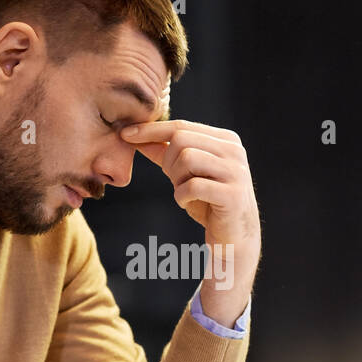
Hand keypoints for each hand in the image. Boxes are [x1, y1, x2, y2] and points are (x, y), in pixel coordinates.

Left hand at [123, 119, 260, 325]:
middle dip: (167, 162)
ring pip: (187, 159)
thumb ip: (163, 153)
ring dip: (176, 180)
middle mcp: (234, 151)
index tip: (125, 134)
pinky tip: (187, 203)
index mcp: (225, 140)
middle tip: (174, 181)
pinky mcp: (233, 194)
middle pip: (182, 140)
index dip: (151, 130)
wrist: (233, 236)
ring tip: (184, 192)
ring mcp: (236, 171)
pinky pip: (193, 186)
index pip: (181, 126)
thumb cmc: (208, 202)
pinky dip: (181, 196)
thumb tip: (133, 136)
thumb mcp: (184, 173)